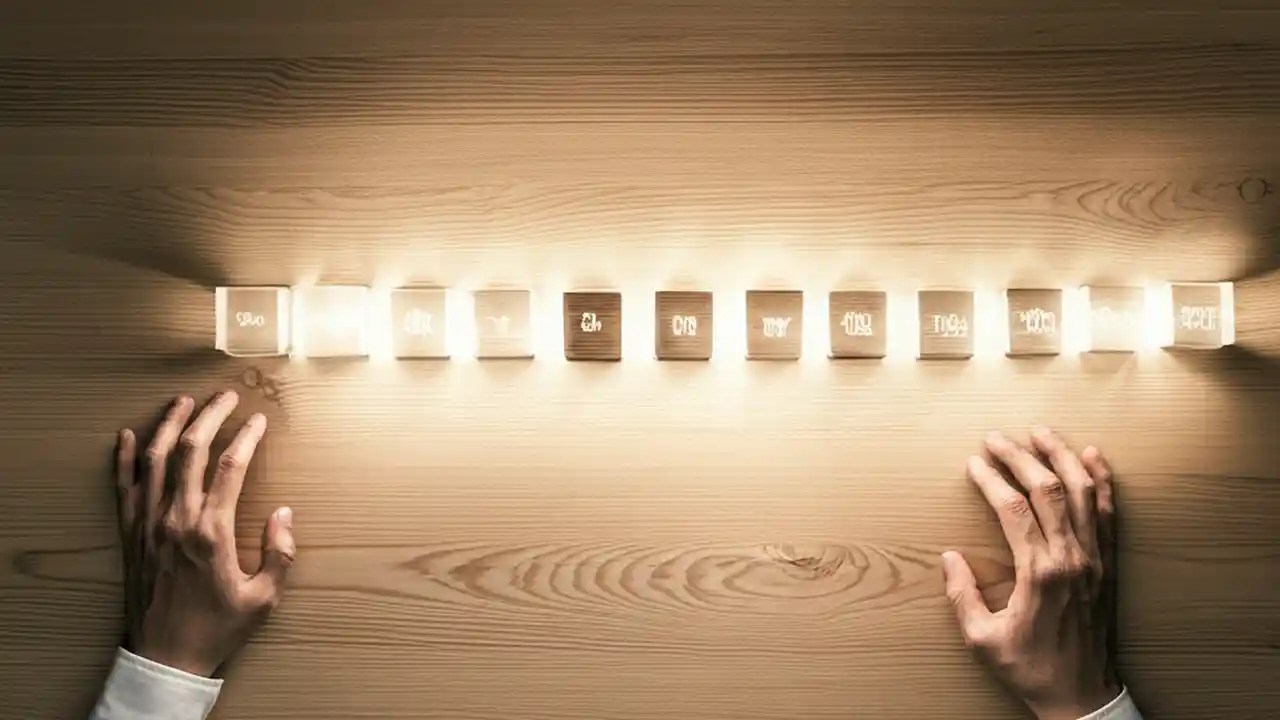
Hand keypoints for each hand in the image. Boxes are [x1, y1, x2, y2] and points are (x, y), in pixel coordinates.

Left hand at [114, 391, 295, 676]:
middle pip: (192, 450)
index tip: (259, 420)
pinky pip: (123, 486)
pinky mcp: (130, 534)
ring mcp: (148, 524)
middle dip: (210, 416)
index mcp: (212, 531)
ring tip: (183, 401)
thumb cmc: (217, 628)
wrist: (165, 656)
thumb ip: (280, 553)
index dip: (247, 437)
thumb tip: (284, 513)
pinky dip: (124, 458)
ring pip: (155, 460)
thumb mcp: (264, 598)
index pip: (230, 467)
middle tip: (225, 397)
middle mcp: (176, 519)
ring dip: (169, 425)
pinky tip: (129, 436)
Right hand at [942, 428, 1120, 719]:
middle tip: (997, 437)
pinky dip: (1102, 481)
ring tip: (1042, 433)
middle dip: (1020, 457)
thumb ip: (961, 595)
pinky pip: (1110, 513)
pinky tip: (1092, 458)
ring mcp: (1094, 559)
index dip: (992, 479)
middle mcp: (1071, 558)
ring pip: (1083, 492)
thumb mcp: (982, 638)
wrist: (1082, 696)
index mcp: (1039, 573)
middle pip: (1048, 490)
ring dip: (1062, 457)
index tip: (974, 462)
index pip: (1013, 508)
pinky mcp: (1107, 565)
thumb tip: (949, 558)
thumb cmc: (1030, 669)